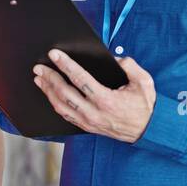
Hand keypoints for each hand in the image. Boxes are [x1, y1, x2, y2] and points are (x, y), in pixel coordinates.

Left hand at [33, 49, 155, 142]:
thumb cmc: (145, 105)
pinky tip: (50, 94)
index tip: (54, 54)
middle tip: (39, 67)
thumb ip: (130, 66)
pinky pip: (66, 115)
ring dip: (48, 91)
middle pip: (64, 93)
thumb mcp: (144, 82)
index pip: (80, 79)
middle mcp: (94, 113)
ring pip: (61, 106)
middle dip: (49, 78)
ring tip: (39, 79)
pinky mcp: (87, 127)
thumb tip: (114, 57)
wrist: (147, 131)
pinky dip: (55, 103)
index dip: (65, 65)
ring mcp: (89, 122)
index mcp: (106, 100)